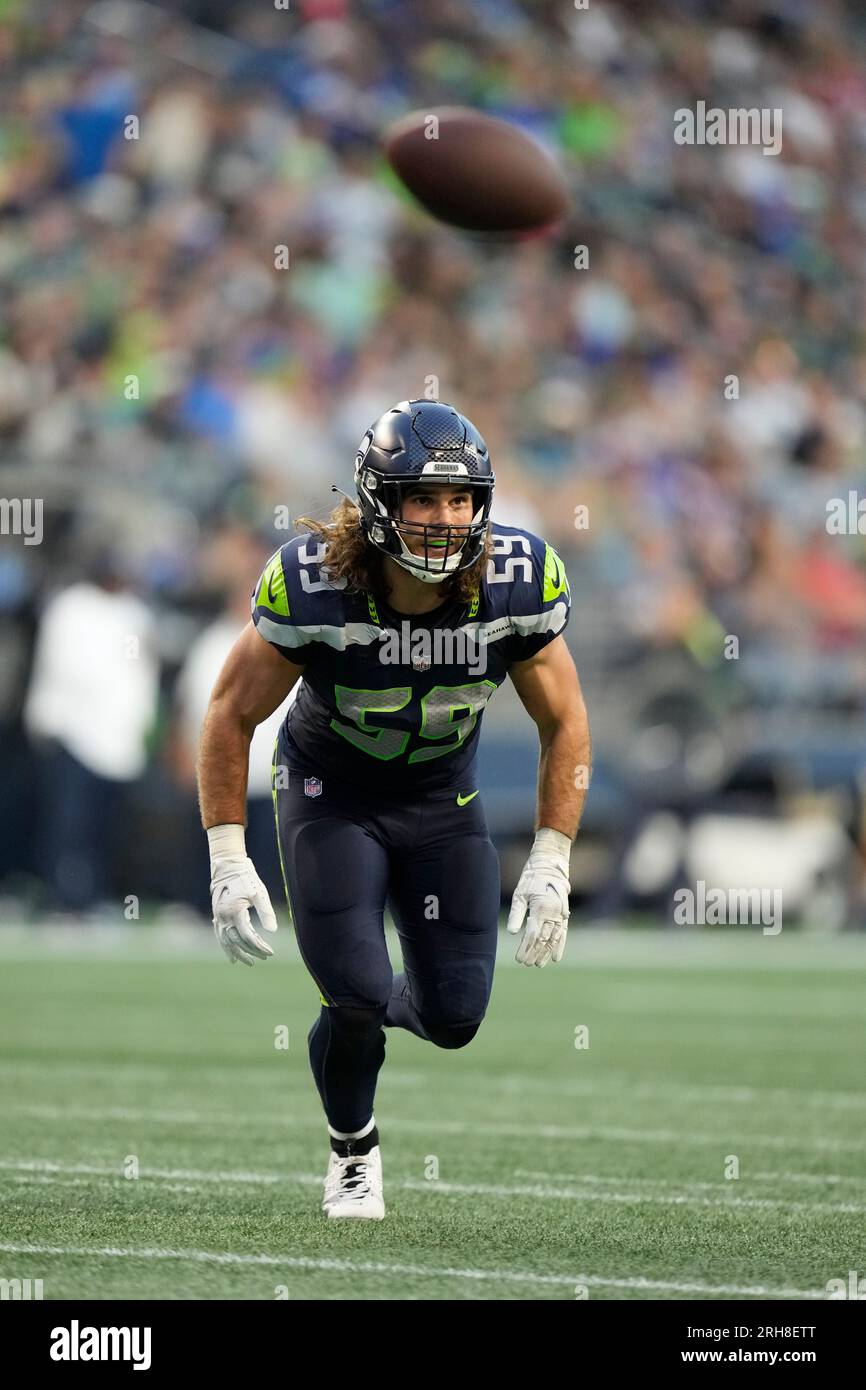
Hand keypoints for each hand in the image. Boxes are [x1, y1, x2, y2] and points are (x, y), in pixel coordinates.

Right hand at [208, 824, 277, 965]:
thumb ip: (266, 912)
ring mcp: (218, 918)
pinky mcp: (217, 916)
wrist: (228, 867)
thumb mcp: (259, 893)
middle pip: (237, 941)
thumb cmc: (246, 879)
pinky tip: (231, 955)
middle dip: (251, 952)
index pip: (248, 936)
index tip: (270, 952)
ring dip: (237, 953)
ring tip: (247, 962)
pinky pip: (220, 936)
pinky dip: (226, 947)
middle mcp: (224, 918)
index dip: (259, 946)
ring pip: (226, 942)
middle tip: (264, 958)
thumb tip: (272, 931)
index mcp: (235, 912)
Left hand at [506, 828, 570, 966]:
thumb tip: (512, 933)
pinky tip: (555, 957)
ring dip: (546, 952)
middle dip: (534, 953)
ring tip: (539, 964)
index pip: (532, 934)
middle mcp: (553, 913)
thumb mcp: (520, 893)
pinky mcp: (564, 914)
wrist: (550, 865)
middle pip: (543, 939)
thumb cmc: (531, 878)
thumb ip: (516, 913)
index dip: (526, 948)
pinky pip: (563, 933)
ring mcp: (560, 914)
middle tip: (526, 964)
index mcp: (541, 908)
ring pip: (554, 939)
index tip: (519, 959)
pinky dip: (559, 946)